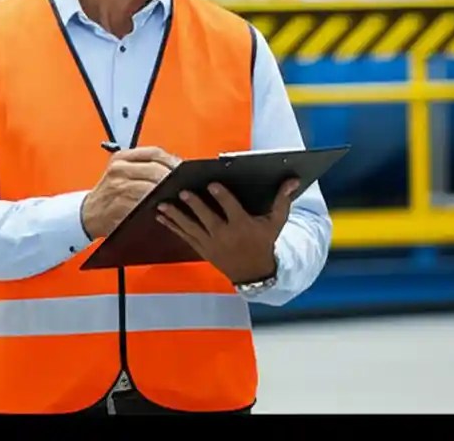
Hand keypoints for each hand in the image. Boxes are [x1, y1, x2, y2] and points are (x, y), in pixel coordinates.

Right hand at [81, 146, 181, 238]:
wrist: (89, 213)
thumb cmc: (111, 194)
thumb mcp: (122, 173)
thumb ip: (145, 167)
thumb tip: (177, 169)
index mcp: (122, 157)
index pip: (154, 152)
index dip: (173, 160)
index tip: (185, 169)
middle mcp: (118, 168)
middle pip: (155, 168)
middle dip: (173, 178)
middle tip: (185, 186)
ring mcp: (118, 186)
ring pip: (151, 186)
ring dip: (167, 193)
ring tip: (178, 197)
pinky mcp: (119, 205)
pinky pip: (144, 204)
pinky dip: (156, 206)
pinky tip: (165, 209)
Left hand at [155, 178, 299, 283]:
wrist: (254, 273)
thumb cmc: (264, 242)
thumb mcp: (275, 223)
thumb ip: (282, 200)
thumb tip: (293, 180)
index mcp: (243, 226)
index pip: (232, 209)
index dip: (222, 197)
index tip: (212, 184)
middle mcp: (226, 236)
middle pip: (208, 219)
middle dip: (195, 206)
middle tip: (183, 192)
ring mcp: (212, 244)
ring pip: (191, 228)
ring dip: (176, 216)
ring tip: (162, 204)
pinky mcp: (202, 249)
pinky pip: (185, 236)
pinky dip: (172, 226)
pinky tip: (160, 216)